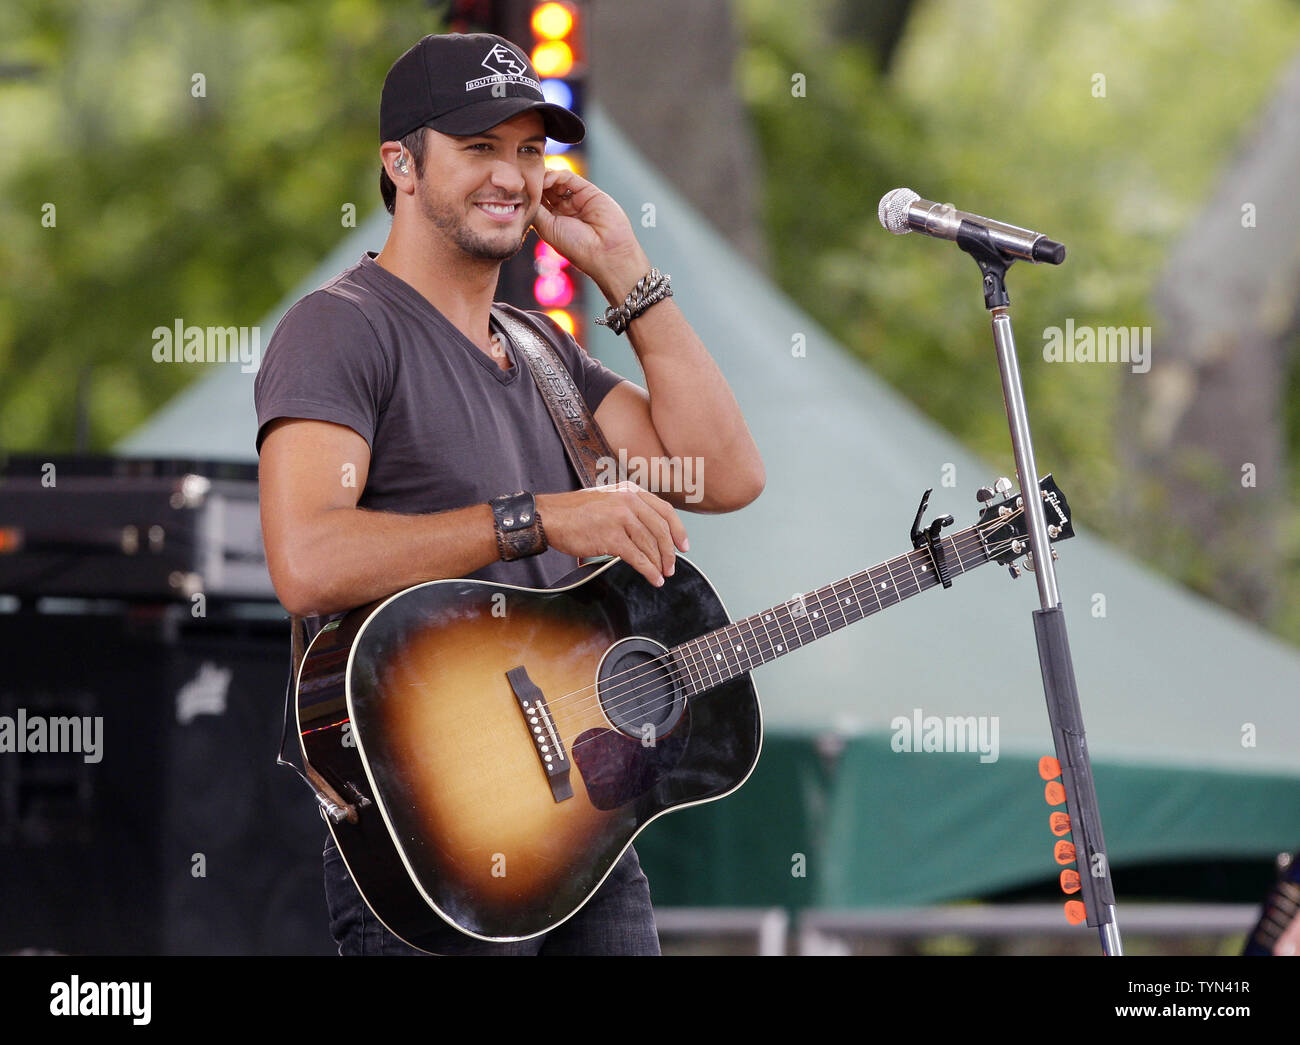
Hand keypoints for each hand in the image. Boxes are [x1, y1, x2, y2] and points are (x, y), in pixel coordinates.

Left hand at [531, 169, 650, 303]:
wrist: (606, 252)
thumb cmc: (577, 248)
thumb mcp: (547, 229)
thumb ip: (536, 209)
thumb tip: (523, 193)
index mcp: (553, 222)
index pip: (536, 202)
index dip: (526, 195)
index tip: (512, 190)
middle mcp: (564, 210)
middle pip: (544, 189)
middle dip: (533, 183)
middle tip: (521, 178)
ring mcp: (575, 199)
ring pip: (555, 181)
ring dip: (543, 178)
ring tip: (534, 179)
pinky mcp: (587, 190)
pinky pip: (568, 177)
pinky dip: (556, 175)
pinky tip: (548, 180)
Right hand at [536, 482, 687, 586]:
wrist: (550, 517)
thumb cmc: (574, 512)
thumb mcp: (607, 499)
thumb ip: (628, 509)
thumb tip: (649, 531)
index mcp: (630, 491)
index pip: (665, 510)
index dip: (678, 530)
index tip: (684, 545)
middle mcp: (629, 501)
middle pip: (661, 529)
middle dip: (670, 551)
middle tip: (672, 566)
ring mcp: (621, 518)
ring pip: (651, 545)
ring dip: (660, 563)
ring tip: (662, 575)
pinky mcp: (612, 537)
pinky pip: (638, 557)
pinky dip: (649, 570)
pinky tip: (653, 578)